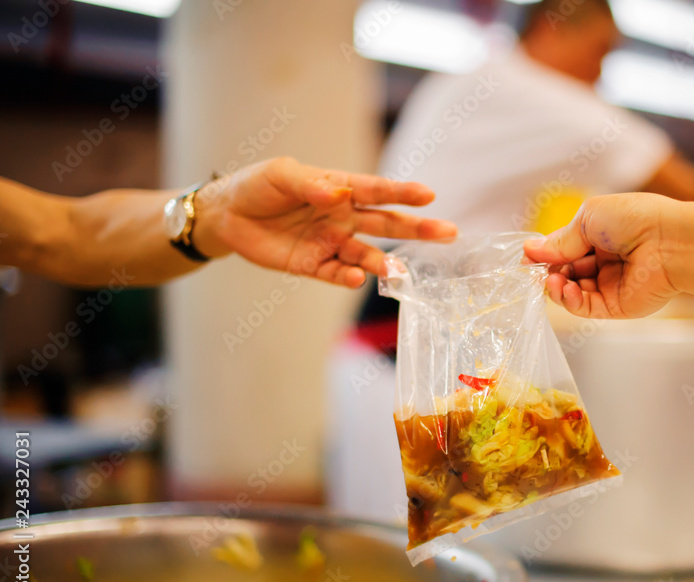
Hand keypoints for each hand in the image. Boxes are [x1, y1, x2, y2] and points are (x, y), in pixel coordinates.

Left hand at [194, 157, 455, 287]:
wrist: (227, 215)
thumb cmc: (258, 186)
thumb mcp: (281, 175)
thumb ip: (312, 185)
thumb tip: (339, 195)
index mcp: (340, 188)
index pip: (377, 190)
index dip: (402, 193)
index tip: (428, 195)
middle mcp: (343, 217)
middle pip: (387, 224)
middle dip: (417, 228)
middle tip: (449, 233)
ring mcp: (331, 243)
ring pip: (367, 254)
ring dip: (384, 262)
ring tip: (398, 271)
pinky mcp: (314, 265)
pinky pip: (337, 273)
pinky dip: (349, 277)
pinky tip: (359, 278)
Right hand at [523, 193, 678, 317]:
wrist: (669, 241)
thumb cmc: (635, 219)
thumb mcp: (588, 219)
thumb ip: (560, 240)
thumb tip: (530, 250)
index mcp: (602, 236)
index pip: (566, 249)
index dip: (547, 254)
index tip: (529, 256)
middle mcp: (606, 261)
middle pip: (566, 272)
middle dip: (549, 271)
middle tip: (535, 271)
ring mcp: (611, 285)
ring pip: (573, 292)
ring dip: (557, 287)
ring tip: (552, 280)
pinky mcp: (617, 306)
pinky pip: (586, 307)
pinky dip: (570, 301)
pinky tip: (564, 289)